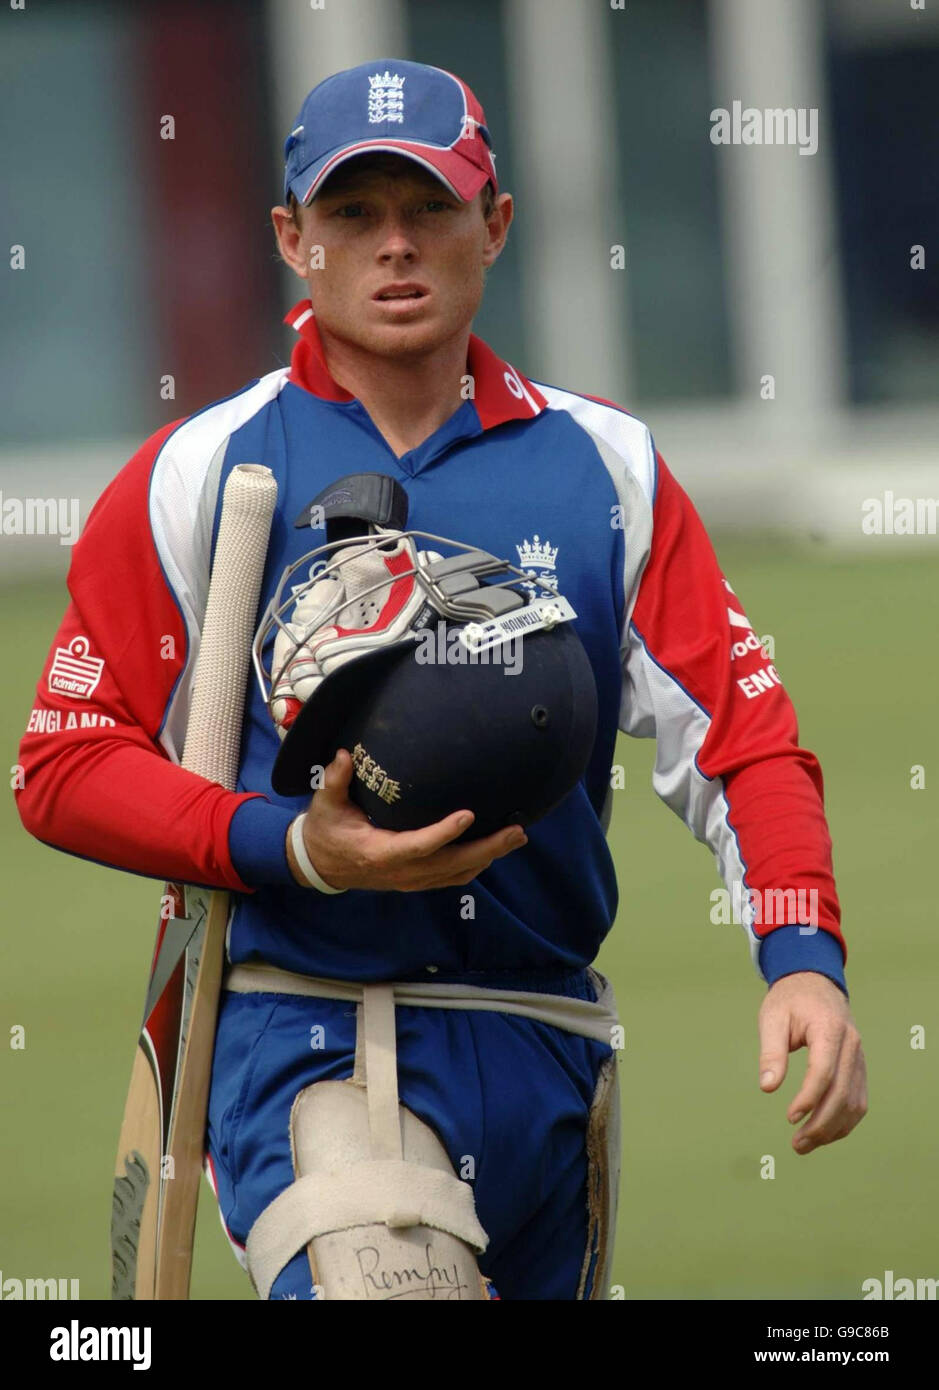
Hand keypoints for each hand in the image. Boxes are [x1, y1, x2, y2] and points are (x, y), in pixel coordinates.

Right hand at [286, 747, 527, 891]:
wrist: (322, 865)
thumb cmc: (326, 831)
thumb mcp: (325, 805)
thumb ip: (335, 781)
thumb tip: (344, 755)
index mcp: (380, 852)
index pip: (417, 846)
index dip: (444, 833)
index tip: (468, 815)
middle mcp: (402, 871)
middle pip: (451, 864)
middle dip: (487, 848)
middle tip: (516, 830)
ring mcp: (412, 880)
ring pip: (458, 873)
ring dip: (490, 856)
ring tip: (516, 836)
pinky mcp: (418, 880)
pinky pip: (453, 877)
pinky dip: (477, 864)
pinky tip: (495, 849)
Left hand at [757, 970, 867, 1155]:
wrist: (815, 983)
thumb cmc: (790, 1000)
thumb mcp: (772, 1018)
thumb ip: (771, 1051)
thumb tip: (768, 1086)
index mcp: (829, 1029)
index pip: (824, 1071)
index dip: (808, 1098)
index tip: (789, 1117)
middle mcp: (851, 1045)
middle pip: (842, 1093)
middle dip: (821, 1124)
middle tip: (796, 1144)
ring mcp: (859, 1057)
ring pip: (854, 1102)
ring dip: (832, 1129)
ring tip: (805, 1144)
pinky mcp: (859, 1067)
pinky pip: (858, 1100)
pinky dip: (843, 1121)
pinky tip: (823, 1133)